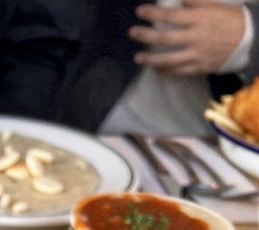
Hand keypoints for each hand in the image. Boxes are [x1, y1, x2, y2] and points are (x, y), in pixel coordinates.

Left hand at [129, 0, 245, 75]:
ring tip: (138, 57)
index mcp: (199, 19)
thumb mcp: (215, 5)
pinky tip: (156, 69)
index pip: (171, 16)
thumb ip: (195, 3)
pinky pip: (178, 72)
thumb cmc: (230, 19)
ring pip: (169, 60)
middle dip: (146, 35)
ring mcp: (197, 55)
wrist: (249, 40)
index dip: (153, 14)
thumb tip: (177, 1)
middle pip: (166, 38)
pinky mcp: (199, 68)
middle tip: (132, 33)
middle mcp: (196, 38)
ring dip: (151, 59)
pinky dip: (165, 71)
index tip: (140, 12)